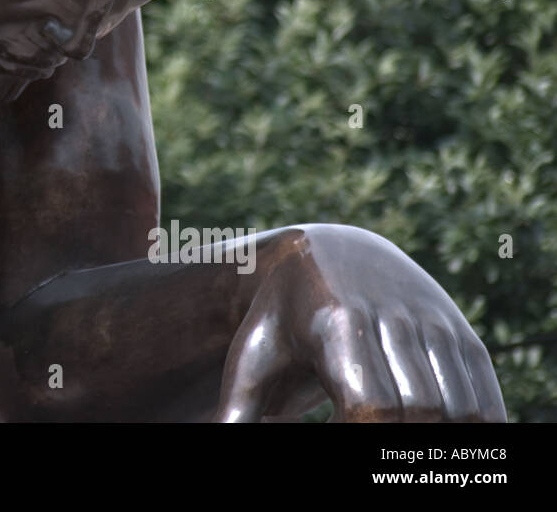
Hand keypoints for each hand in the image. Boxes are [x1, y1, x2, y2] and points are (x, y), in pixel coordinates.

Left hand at [216, 224, 505, 421]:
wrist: (324, 256)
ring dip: (436, 441)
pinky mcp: (460, 335)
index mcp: (336, 321)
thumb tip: (220, 441)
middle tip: (367, 447)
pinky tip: (431, 440)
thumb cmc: (278, 321)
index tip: (336, 437)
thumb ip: (238, 414)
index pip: (371, 403)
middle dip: (398, 447)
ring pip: (461, 408)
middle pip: (419, 411)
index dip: (361, 437)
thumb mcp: (251, 360)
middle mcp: (394, 316)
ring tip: (393, 447)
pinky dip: (473, 431)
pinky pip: (484, 399)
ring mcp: (434, 323)